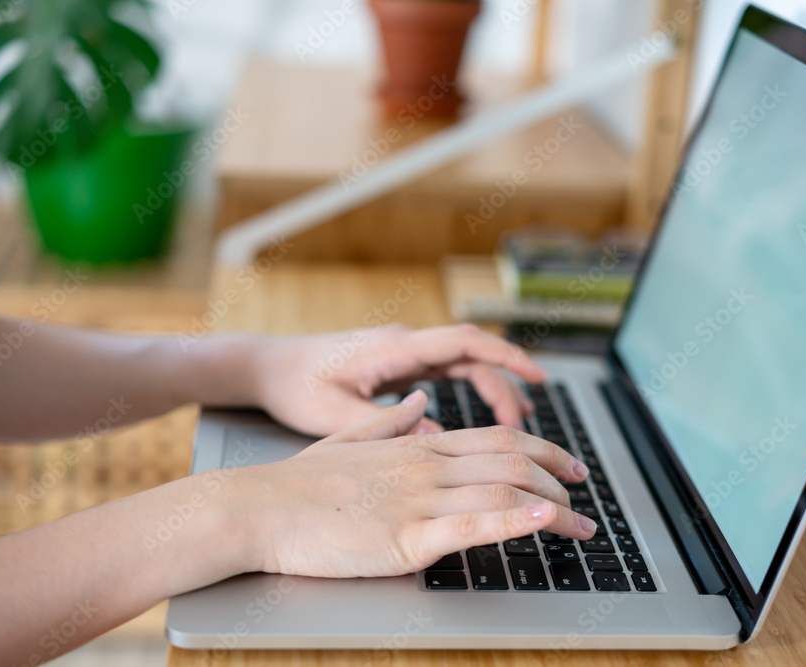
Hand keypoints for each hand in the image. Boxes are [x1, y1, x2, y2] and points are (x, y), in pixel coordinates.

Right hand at [238, 390, 594, 578]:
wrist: (257, 507)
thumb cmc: (298, 482)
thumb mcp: (348, 439)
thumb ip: (389, 420)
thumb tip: (419, 401)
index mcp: (416, 445)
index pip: (496, 439)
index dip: (541, 449)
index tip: (567, 464)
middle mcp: (426, 465)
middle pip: (512, 459)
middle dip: (559, 475)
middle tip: (585, 493)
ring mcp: (418, 499)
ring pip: (504, 490)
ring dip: (553, 508)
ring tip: (580, 525)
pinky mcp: (405, 537)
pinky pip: (473, 522)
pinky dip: (516, 519)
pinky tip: (545, 518)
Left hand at [247, 323, 546, 436]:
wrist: (268, 367)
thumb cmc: (295, 386)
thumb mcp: (336, 413)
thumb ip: (386, 426)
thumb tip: (435, 440)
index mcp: (395, 348)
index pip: (464, 343)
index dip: (506, 356)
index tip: (537, 375)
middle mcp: (405, 344)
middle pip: (472, 355)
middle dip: (506, 384)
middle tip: (527, 424)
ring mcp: (403, 353)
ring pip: (462, 364)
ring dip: (491, 389)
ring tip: (515, 426)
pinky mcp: (397, 365)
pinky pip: (446, 373)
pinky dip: (470, 391)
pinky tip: (480, 419)